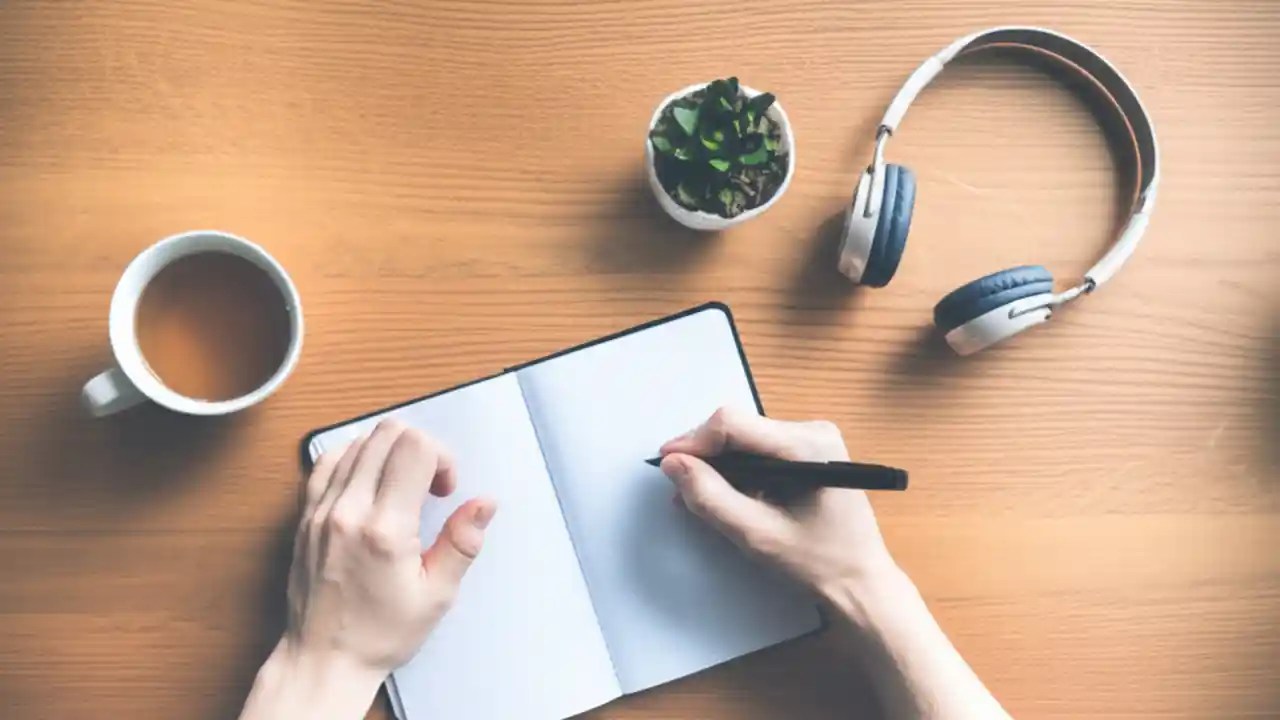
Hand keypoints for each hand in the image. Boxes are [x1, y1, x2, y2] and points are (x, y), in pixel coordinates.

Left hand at [240, 420, 495, 719]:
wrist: (323, 659)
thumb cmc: (379, 634)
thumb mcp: (436, 595)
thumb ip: (462, 543)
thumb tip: (484, 504)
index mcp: (385, 530)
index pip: (415, 447)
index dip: (442, 457)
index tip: (445, 489)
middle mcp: (348, 511)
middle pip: (387, 433)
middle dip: (419, 448)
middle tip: (428, 486)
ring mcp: (320, 510)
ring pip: (357, 441)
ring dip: (388, 452)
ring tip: (400, 488)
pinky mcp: (305, 516)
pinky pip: (328, 461)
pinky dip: (354, 458)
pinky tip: (370, 483)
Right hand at [662, 409, 1011, 718]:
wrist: (861, 583)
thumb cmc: (819, 563)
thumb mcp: (756, 535)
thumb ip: (711, 498)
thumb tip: (673, 465)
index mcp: (809, 445)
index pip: (733, 424)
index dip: (693, 441)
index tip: (665, 464)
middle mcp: (814, 431)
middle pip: (738, 428)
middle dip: (704, 456)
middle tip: (679, 487)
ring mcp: (814, 440)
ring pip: (745, 439)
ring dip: (719, 466)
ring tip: (697, 497)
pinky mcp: (810, 453)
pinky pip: (760, 450)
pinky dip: (737, 471)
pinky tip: (725, 496)